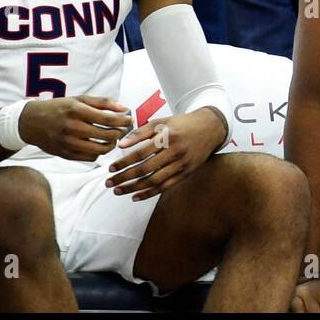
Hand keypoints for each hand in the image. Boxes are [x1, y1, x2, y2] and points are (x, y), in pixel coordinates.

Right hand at [19, 95, 132, 161]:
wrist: (31, 122)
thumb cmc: (59, 108)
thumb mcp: (79, 99)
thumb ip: (103, 103)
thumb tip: (125, 108)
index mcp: (77, 111)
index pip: (108, 119)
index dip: (123, 121)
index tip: (130, 119)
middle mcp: (72, 128)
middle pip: (107, 136)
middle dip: (120, 133)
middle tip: (123, 129)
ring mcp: (68, 143)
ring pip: (101, 150)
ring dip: (111, 144)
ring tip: (113, 137)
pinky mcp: (66, 154)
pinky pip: (90, 157)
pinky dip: (99, 152)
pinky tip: (99, 144)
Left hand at [107, 107, 227, 200]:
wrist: (210, 128)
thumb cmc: (181, 124)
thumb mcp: (162, 122)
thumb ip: (140, 132)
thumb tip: (121, 145)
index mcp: (167, 137)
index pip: (141, 153)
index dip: (124, 162)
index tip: (110, 169)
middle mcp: (175, 151)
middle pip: (146, 169)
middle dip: (125, 178)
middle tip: (109, 183)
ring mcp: (182, 164)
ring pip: (155, 181)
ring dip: (134, 188)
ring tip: (119, 191)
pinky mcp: (186, 173)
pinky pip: (166, 187)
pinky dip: (150, 193)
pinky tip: (136, 196)